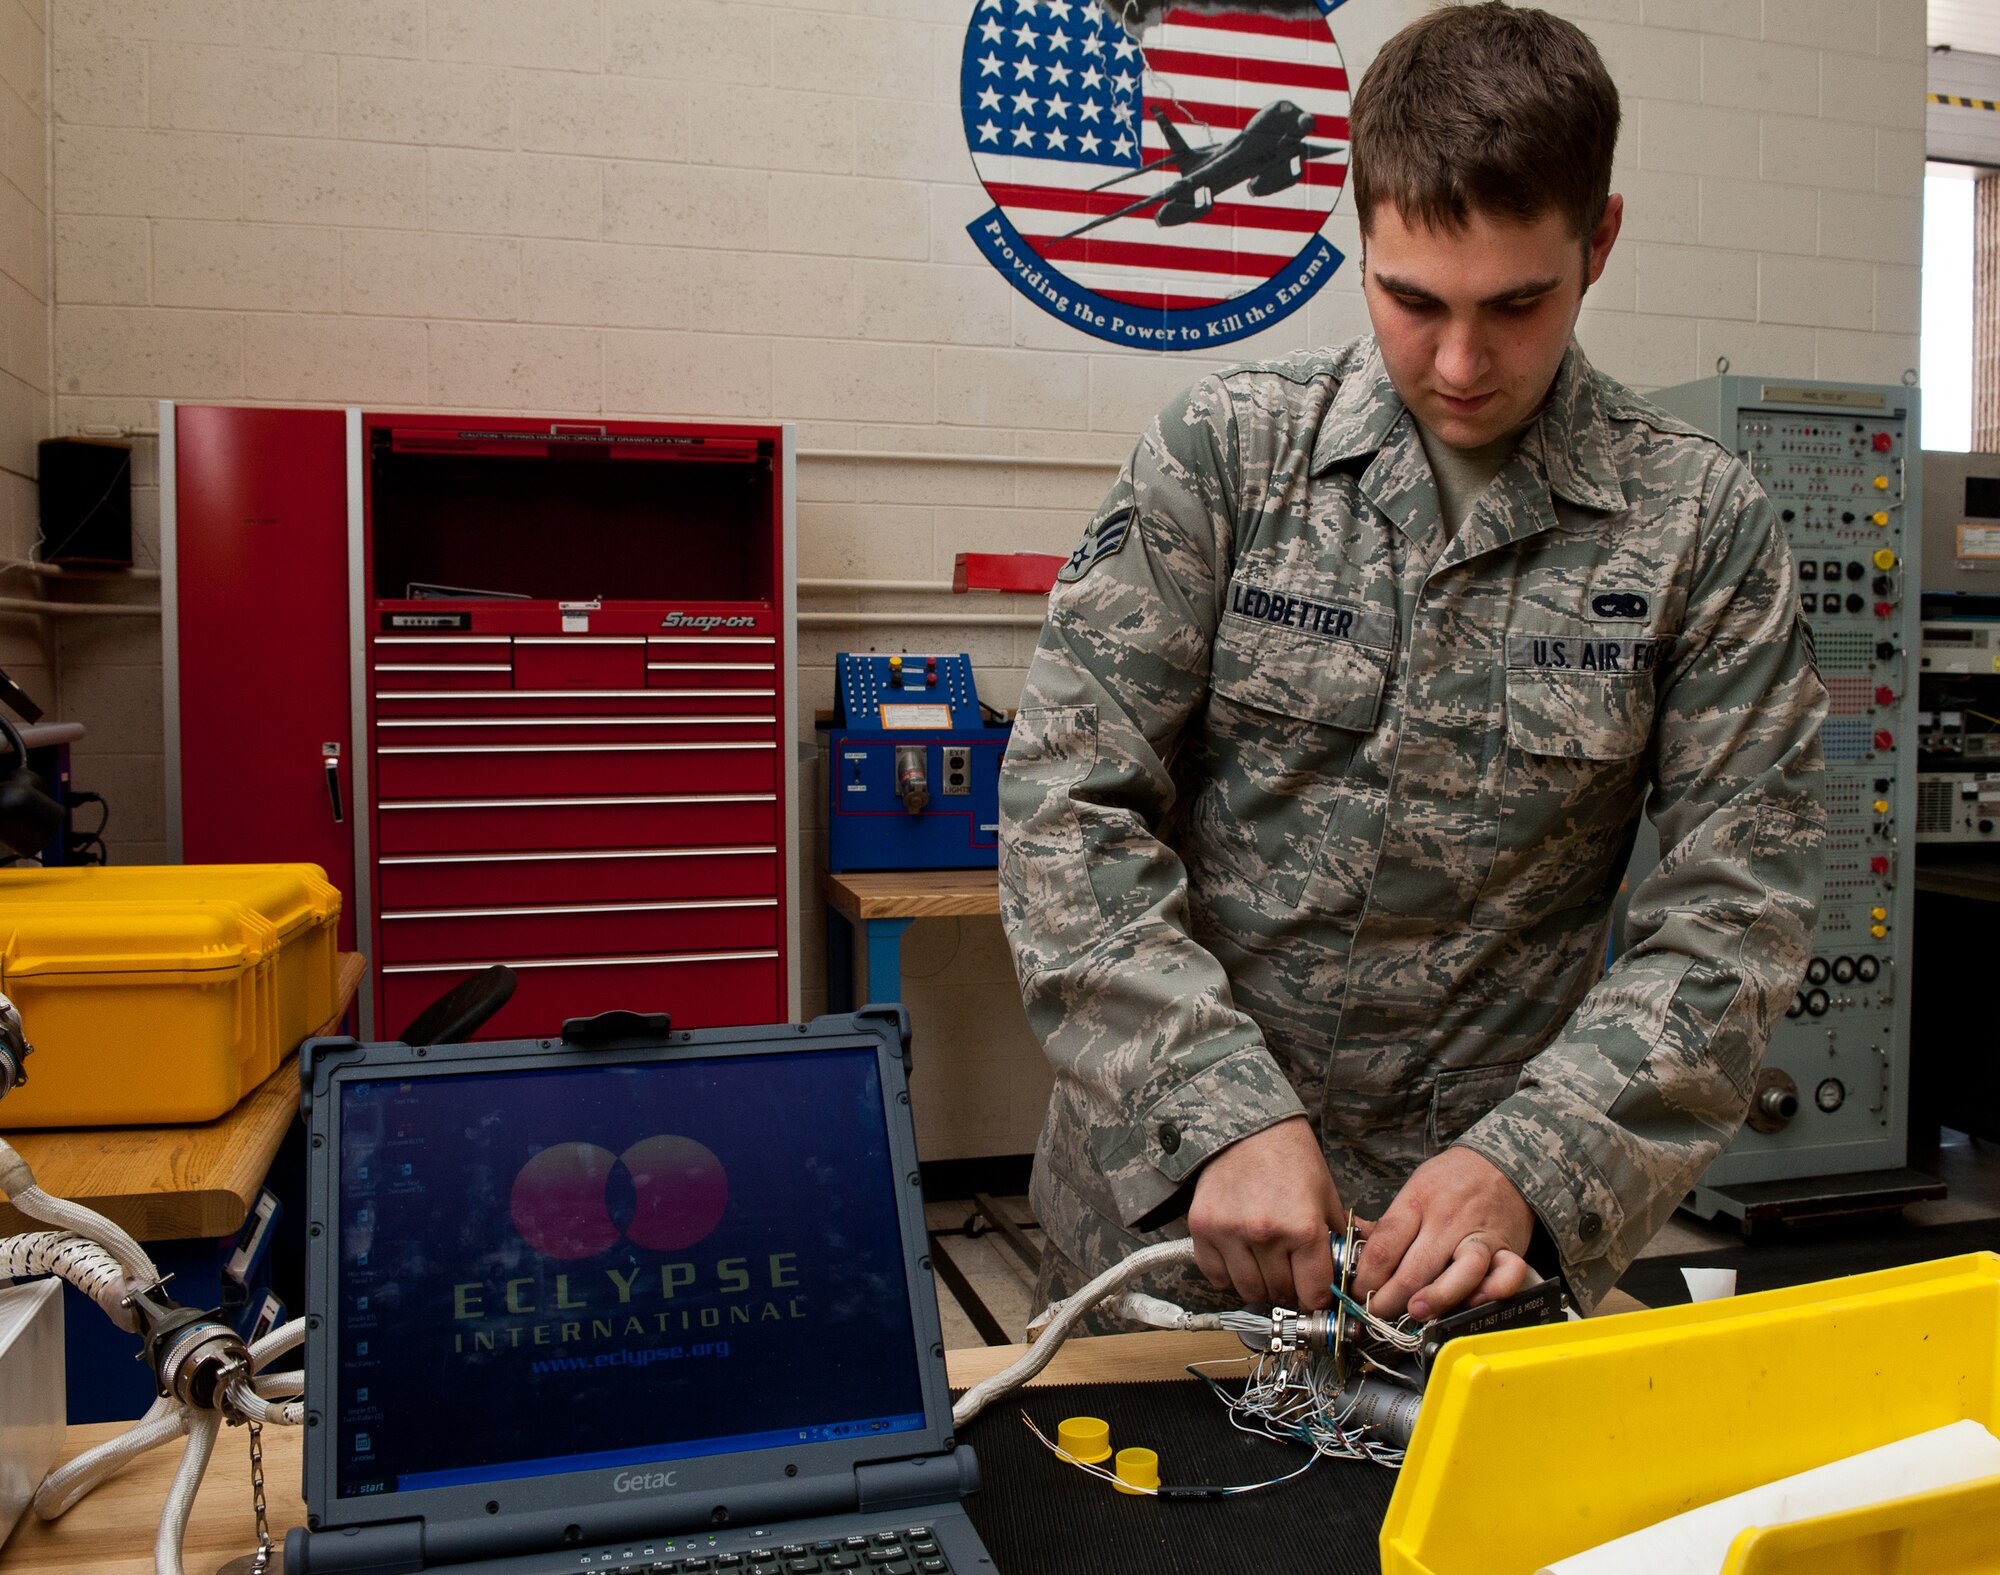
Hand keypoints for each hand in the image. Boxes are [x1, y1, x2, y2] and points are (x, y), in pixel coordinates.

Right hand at [1186, 1116, 1345, 1309]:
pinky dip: (1230, 1275)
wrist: (1246, 1127)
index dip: (1318, 1298)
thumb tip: (1355, 1277)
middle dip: (1291, 1290)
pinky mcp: (1202, 1229)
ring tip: (1267, 1265)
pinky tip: (1241, 1257)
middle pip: (1281, 1294)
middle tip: (1292, 1274)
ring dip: (1261, 1285)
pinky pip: (1216, 1277)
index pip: (1313, 1293)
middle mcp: (1265, 1234)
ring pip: (1248, 1290)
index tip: (1315, 1294)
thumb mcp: (1327, 1196)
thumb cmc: (1291, 1159)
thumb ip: (1339, 1240)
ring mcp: (1230, 1233)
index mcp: (1303, 1227)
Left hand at [1350, 1147, 1535, 1319]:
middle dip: (1390, 1299)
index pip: (1384, 1247)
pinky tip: (1475, 1300)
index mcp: (1416, 1203)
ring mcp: (1479, 1235)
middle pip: (1415, 1268)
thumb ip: (1388, 1224)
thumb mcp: (1412, 1189)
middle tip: (1377, 1313)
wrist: (1501, 1162)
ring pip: (1463, 1271)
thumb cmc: (1451, 1180)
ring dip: (1438, 1297)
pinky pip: (1508, 1272)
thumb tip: (1353, 1250)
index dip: (1366, 1277)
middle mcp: (1447, 1220)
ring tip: (1417, 1312)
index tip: (1357, 1293)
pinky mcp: (1508, 1247)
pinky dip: (1494, 1290)